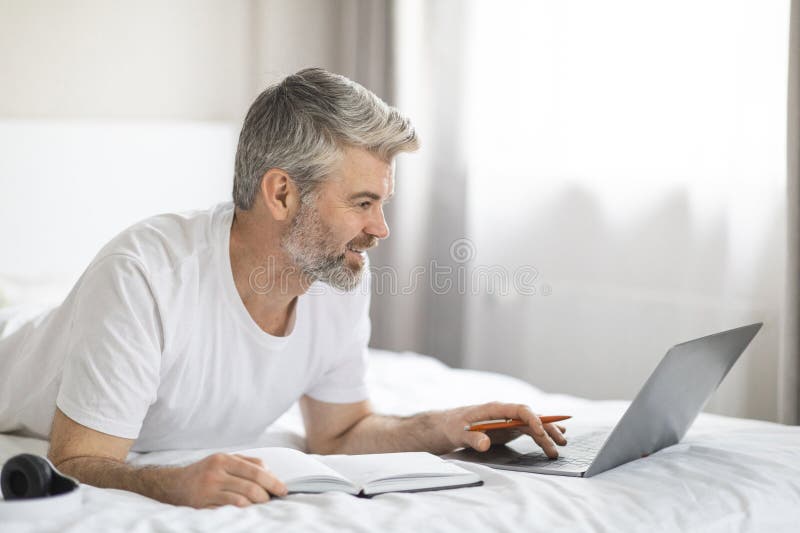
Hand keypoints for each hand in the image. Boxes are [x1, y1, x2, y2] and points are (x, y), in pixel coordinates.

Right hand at [165, 453, 288, 507]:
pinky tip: (246, 512)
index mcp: (223, 460)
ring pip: (241, 501)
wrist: (173, 485)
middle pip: (250, 487)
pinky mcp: (202, 507)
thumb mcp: (224, 460)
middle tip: (273, 500)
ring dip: (255, 506)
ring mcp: (208, 492)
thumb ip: (248, 463)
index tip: (283, 490)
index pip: (255, 471)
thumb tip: (270, 472)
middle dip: (266, 496)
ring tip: (261, 506)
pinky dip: (241, 513)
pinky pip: (227, 511)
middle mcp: (215, 474)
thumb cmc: (204, 472)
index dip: (273, 481)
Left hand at [442, 402, 567, 457]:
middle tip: (560, 442)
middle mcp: (504, 412)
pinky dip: (541, 436)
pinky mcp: (508, 429)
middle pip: (531, 417)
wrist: (444, 427)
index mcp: (494, 408)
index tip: (541, 431)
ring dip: (547, 434)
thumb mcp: (458, 434)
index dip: (532, 418)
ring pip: (532, 425)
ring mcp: (508, 420)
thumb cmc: (451, 427)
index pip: (519, 409)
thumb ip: (472, 439)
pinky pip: (528, 431)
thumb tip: (485, 444)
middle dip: (547, 428)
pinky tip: (553, 440)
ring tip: (562, 445)